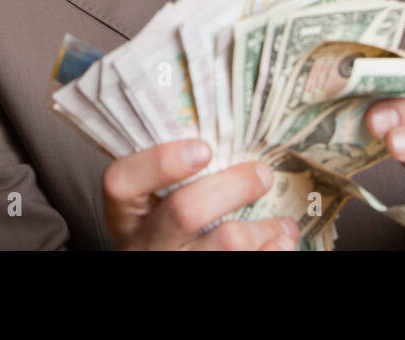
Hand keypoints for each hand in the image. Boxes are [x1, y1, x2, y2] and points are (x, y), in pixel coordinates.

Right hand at [102, 139, 299, 249]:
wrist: (166, 264)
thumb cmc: (167, 226)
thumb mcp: (154, 203)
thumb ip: (176, 172)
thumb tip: (230, 124)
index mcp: (124, 213)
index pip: (121, 182)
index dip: (160, 163)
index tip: (203, 148)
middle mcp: (143, 243)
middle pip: (185, 211)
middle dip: (234, 187)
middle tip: (262, 173)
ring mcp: (171, 264)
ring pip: (226, 243)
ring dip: (262, 228)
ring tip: (283, 222)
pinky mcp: (203, 279)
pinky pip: (246, 264)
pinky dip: (272, 250)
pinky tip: (281, 241)